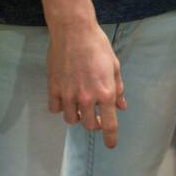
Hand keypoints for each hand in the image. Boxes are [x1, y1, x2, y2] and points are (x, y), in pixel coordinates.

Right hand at [45, 12, 126, 148]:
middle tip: (95, 113)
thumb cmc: (97, 45)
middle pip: (89, 125)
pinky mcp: (54, 88)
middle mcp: (86, 97)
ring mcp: (68, 94)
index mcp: (105, 92)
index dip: (111, 137)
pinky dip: (61, 106)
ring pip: (71, 119)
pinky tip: (65, 97)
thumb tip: (122, 105)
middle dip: (93, 122)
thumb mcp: (114, 66)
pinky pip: (55, 108)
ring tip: (79, 104)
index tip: (111, 145)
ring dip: (77, 115)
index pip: (109, 124)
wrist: (73, 30)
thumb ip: (118, 88)